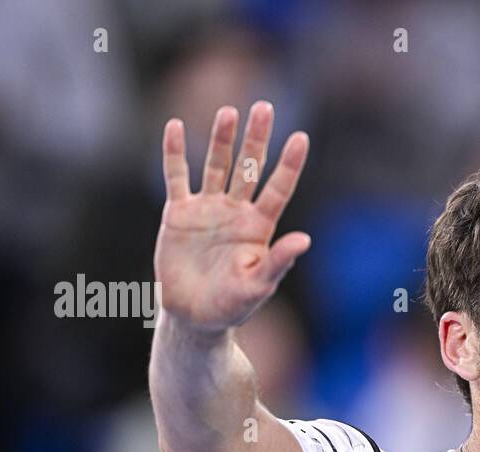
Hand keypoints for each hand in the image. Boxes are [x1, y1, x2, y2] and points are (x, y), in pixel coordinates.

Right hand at [154, 101, 310, 331]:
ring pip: (216, 166)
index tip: (301, 137)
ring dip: (221, 139)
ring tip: (228, 111)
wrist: (194, 315)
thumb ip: (278, 262)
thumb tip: (305, 240)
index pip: (278, 189)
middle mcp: (236, 211)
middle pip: (249, 167)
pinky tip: (174, 126)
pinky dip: (174, 153)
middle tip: (264, 107)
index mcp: (259, 227)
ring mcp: (208, 209)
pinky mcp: (179, 213)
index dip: (289, 164)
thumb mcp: (258, 286)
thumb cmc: (232, 305)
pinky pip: (177, 177)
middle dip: (257, 139)